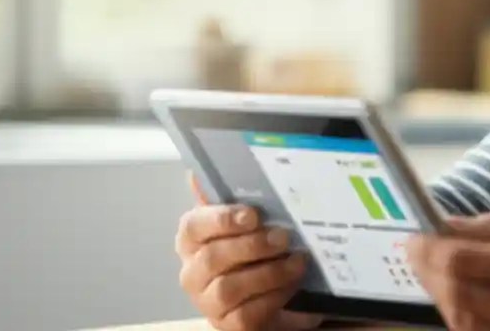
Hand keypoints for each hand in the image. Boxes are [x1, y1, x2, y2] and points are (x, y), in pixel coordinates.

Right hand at [175, 173, 323, 330]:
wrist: (272, 296)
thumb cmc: (255, 252)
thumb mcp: (248, 223)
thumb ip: (229, 199)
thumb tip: (195, 174)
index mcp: (194, 241)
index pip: (192, 227)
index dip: (220, 219)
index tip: (252, 214)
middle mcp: (194, 273)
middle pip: (212, 258)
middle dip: (252, 245)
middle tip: (284, 236)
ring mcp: (209, 302)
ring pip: (229, 288)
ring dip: (268, 273)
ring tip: (297, 261)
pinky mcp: (230, 325)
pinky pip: (247, 314)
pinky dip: (274, 297)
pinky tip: (293, 285)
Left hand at [407, 208, 489, 330]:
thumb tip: (450, 223)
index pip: (460, 261)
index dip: (428, 249)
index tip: (415, 236)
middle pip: (452, 294)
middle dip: (428, 270)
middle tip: (418, 252)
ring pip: (459, 320)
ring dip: (441, 294)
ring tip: (439, 272)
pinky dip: (460, 317)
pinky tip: (461, 298)